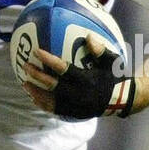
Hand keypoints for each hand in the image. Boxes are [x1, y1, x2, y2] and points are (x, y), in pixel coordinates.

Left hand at [21, 33, 135, 119]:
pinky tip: (35, 97)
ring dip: (36, 92)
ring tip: (24, 84)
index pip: (63, 69)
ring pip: (50, 100)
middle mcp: (78, 94)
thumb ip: (100, 50)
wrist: (123, 100)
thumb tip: (88, 36)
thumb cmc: (115, 76)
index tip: (37, 51)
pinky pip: (55, 110)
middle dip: (36, 76)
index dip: (49, 60)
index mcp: (86, 80)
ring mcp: (75, 106)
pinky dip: (43, 104)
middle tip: (25, 66)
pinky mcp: (74, 113)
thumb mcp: (112, 62)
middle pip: (52, 85)